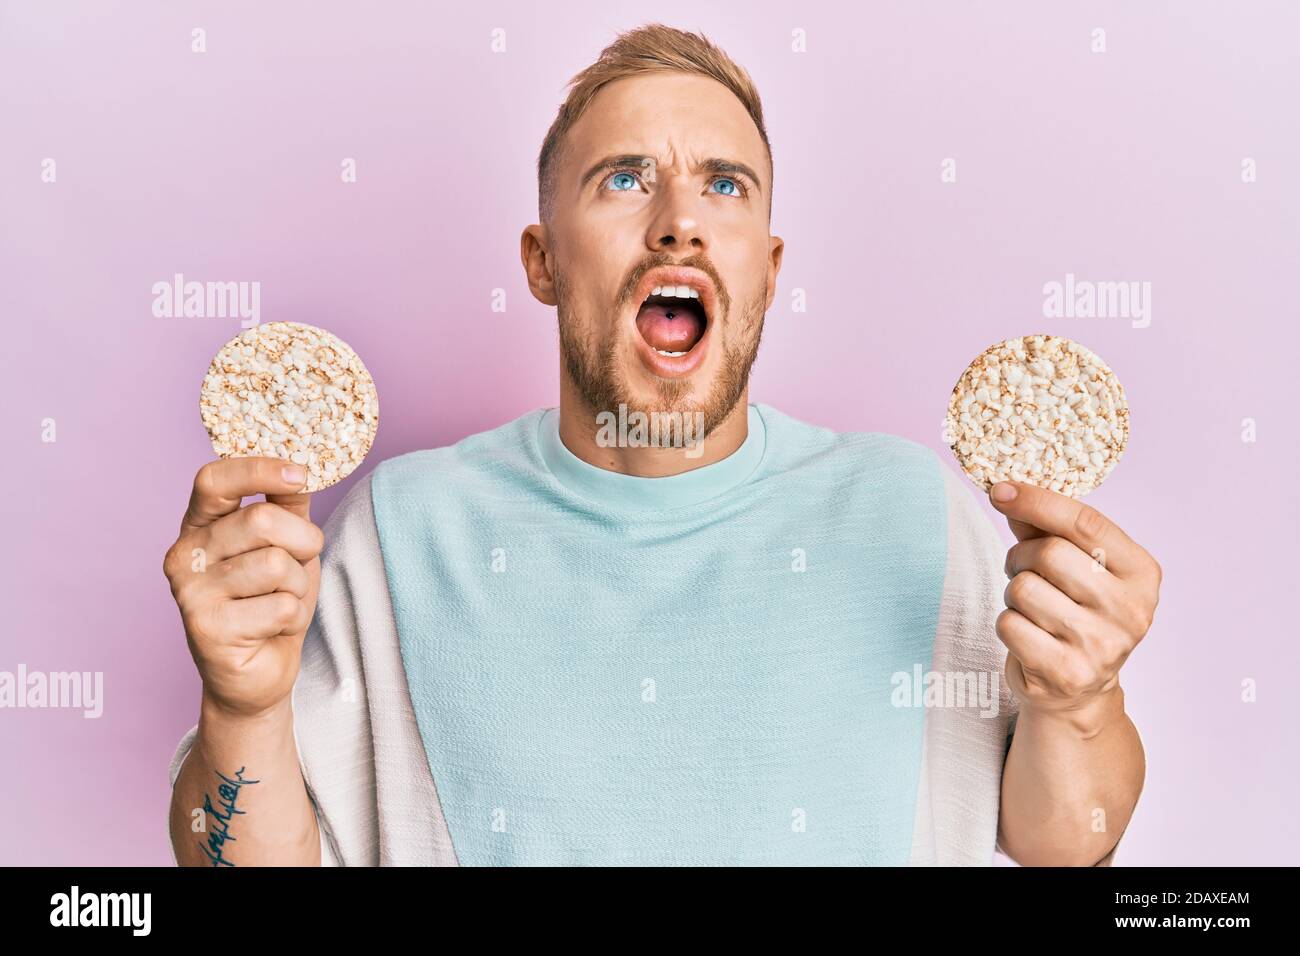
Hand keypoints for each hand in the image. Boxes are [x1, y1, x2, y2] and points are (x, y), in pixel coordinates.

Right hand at [162, 458, 323, 719]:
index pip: (214, 479)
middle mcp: (185, 554)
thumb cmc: (270, 602)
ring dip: (298, 586)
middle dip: (303, 542)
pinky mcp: (207, 629)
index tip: (299, 474)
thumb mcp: (286, 546)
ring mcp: (191, 593)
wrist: (257, 674)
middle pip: (261, 521)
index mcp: (199, 525)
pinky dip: (292, 617)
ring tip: (280, 601)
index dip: (259, 470)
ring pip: (276, 565)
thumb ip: (287, 507)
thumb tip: (301, 467)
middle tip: (299, 565)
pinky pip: (280, 607)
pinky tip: (271, 628)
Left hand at [988, 481, 1161, 725]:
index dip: (1037, 501)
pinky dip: (1007, 624)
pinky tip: (1027, 635)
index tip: (999, 490)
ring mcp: (1102, 645)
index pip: (1085, 523)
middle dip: (1020, 557)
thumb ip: (1045, 529)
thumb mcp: (1075, 566)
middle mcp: (1130, 610)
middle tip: (1022, 570)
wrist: (1078, 690)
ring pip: (1023, 589)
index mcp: (1142, 573)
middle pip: (1049, 554)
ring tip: (1030, 607)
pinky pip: (1009, 624)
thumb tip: (1007, 493)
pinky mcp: (1066, 673)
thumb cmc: (1074, 613)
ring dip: (1012, 593)